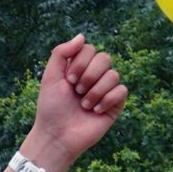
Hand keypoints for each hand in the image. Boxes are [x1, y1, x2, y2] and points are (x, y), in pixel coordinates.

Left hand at [22, 35, 128, 171]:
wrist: (57, 135)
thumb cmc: (51, 107)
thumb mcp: (50, 76)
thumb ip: (61, 52)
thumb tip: (82, 35)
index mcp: (79, 68)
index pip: (90, 49)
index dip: (80, 62)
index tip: (68, 80)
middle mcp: (94, 76)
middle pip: (105, 58)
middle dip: (89, 75)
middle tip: (76, 91)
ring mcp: (105, 90)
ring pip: (113, 75)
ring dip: (95, 91)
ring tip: (84, 105)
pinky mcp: (115, 105)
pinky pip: (122, 90)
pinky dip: (107, 100)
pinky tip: (96, 111)